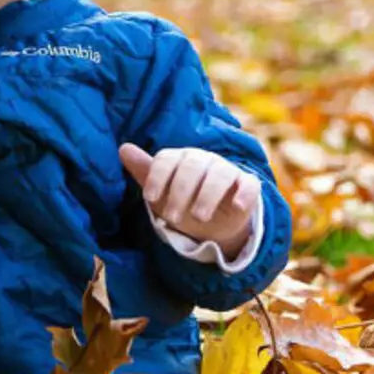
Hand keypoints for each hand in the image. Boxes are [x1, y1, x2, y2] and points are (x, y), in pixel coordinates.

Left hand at [119, 143, 259, 254]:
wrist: (212, 225)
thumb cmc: (182, 203)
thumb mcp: (161, 192)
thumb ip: (145, 171)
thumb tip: (123, 148)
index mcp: (181, 158)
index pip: (168, 158)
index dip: (158, 176)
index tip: (151, 197)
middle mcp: (204, 160)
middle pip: (193, 166)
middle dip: (181, 191)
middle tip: (172, 216)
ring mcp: (227, 171)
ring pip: (221, 174)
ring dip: (208, 195)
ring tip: (199, 217)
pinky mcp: (247, 186)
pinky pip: (250, 184)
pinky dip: (244, 194)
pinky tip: (236, 206)